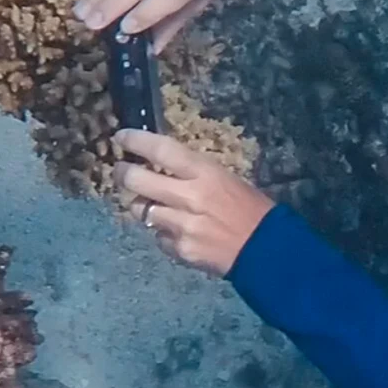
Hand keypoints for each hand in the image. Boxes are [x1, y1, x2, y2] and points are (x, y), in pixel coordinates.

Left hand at [115, 129, 273, 275]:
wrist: (266, 250)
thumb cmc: (250, 208)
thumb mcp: (225, 178)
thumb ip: (193, 173)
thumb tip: (162, 166)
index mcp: (205, 173)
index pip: (160, 150)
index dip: (136, 141)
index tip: (121, 137)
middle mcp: (188, 197)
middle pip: (137, 180)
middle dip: (123, 174)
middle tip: (121, 171)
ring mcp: (181, 226)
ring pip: (139, 210)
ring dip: (140, 206)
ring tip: (151, 205)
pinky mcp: (179, 250)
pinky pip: (157, 237)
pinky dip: (161, 233)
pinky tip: (176, 232)